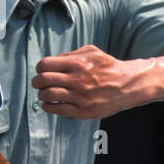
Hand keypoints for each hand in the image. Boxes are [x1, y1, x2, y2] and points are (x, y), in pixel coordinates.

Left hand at [32, 44, 156, 119]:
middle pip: (43, 80)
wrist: (127, 85)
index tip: (41, 70)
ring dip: (41, 94)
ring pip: (48, 95)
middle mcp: (77, 80)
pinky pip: (57, 110)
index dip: (39, 68)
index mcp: (78, 63)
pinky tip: (49, 104)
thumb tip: (51, 61)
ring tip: (44, 93)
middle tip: (38, 83)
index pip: (45, 65)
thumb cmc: (108, 67)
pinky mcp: (83, 111)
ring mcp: (80, 97)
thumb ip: (70, 54)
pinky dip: (48, 107)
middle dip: (37, 82)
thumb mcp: (91, 52)